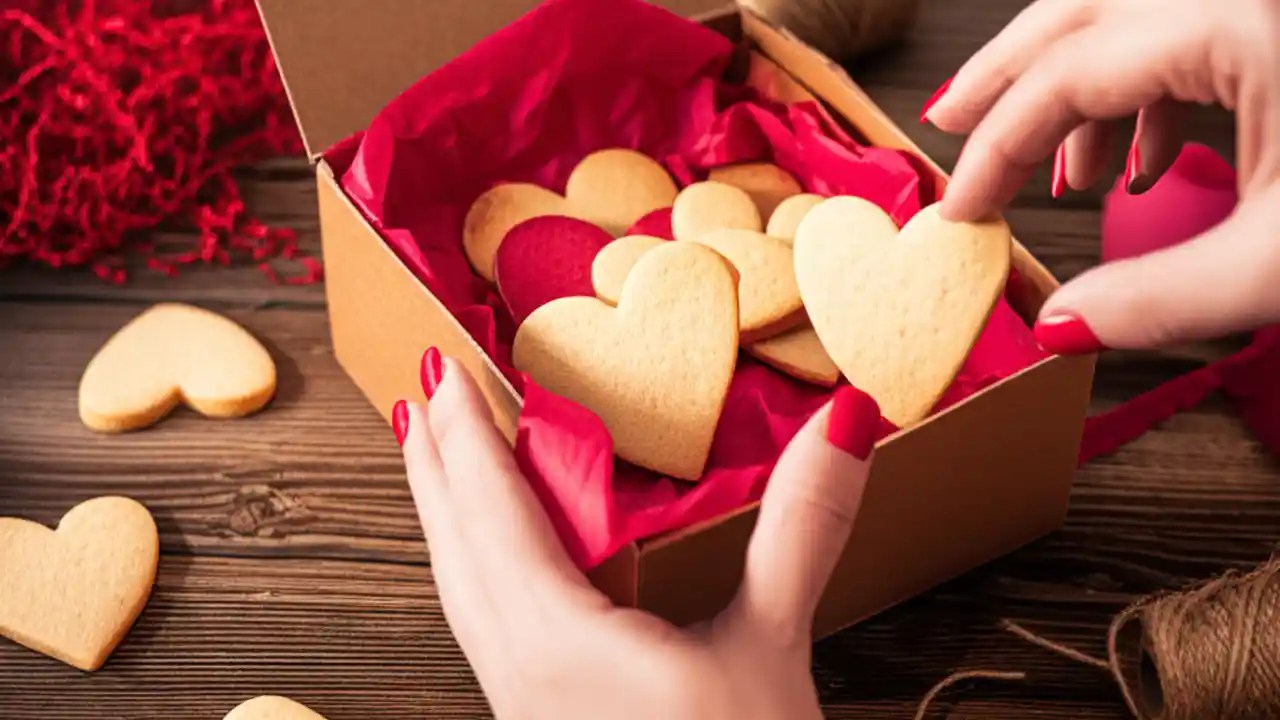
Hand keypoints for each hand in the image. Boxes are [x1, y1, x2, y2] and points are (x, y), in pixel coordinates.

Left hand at [394, 351, 879, 719]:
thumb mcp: (774, 649)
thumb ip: (800, 529)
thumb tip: (843, 423)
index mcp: (559, 642)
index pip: (494, 511)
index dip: (466, 433)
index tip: (441, 367)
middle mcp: (520, 671)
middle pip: (457, 547)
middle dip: (436, 465)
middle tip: (421, 394)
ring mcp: (524, 704)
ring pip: (462, 590)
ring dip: (447, 516)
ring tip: (438, 462)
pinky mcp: (542, 719)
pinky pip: (485, 625)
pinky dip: (477, 567)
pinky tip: (498, 565)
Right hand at [925, 0, 1279, 351]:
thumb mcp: (1279, 264)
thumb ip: (1160, 296)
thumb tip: (1062, 324)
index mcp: (1236, 22)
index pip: (1065, 73)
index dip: (996, 146)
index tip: (962, 208)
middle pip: (1079, 13)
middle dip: (1003, 77)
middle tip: (948, 126)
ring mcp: (1257, 4)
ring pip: (1125, 18)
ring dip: (1074, 89)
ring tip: (1054, 173)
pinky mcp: (1275, 26)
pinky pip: (1184, 32)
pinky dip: (1140, 90)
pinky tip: (1136, 163)